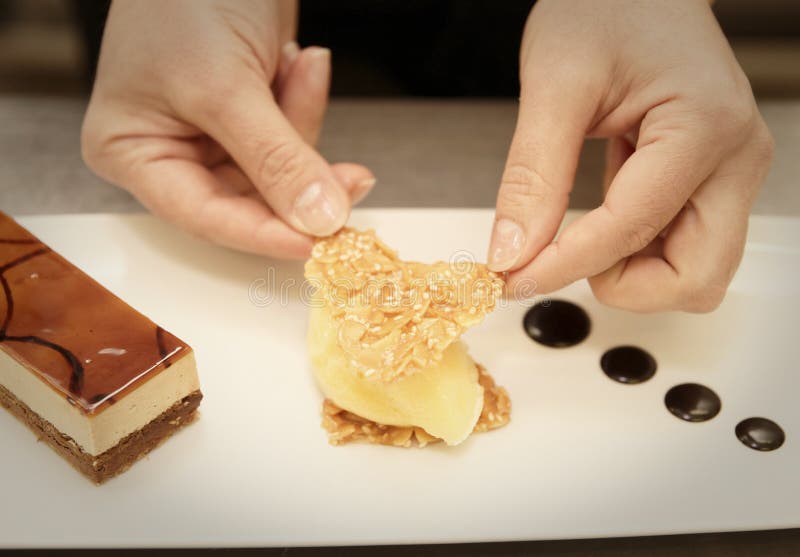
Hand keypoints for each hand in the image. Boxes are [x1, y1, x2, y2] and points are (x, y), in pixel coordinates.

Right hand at [82, 0, 373, 258]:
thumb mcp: (226, 86)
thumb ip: (274, 160)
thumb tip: (318, 221)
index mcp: (133, 151)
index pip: (202, 216)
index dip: (261, 233)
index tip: (316, 244)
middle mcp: (169, 151)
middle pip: (248, 199)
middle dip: (300, 178)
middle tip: (353, 180)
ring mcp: (212, 133)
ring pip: (278, 171)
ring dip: (303, 124)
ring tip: (302, 65)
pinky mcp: (250, 113)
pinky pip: (291, 135)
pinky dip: (305, 102)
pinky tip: (303, 60)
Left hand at [488, 0, 773, 311]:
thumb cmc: (607, 6)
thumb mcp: (555, 84)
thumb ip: (533, 176)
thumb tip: (513, 253)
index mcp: (704, 128)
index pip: (630, 230)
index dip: (562, 266)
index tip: (512, 278)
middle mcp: (734, 160)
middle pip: (695, 278)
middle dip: (622, 285)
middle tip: (559, 257)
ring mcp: (729, 173)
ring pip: (694, 273)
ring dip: (632, 273)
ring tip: (580, 228)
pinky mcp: (712, 180)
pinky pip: (682, 246)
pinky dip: (637, 251)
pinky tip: (600, 211)